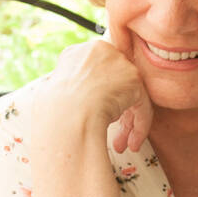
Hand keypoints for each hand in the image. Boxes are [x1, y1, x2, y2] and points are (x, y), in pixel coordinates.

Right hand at [46, 37, 152, 152]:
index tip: (96, 118)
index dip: (100, 99)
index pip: (99, 75)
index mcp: (81, 52)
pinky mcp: (134, 79)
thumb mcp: (58, 91)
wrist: (66, 114)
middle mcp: (103, 51)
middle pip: (116, 84)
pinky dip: (139, 126)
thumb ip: (76, 88)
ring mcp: (120, 63)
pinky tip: (133, 145)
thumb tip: (82, 101)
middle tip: (113, 136)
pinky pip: (141, 106)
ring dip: (127, 124)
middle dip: (116, 113)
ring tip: (121, 145)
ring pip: (130, 96)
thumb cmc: (56, 110)